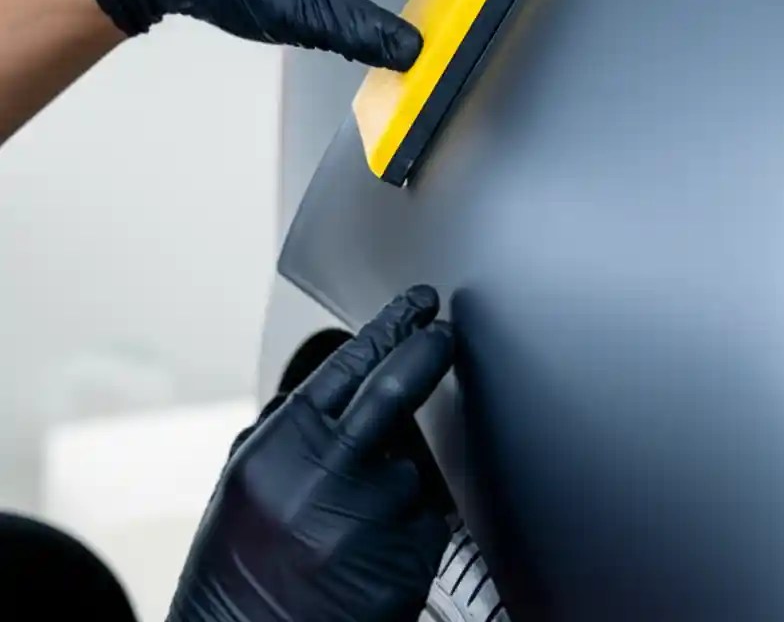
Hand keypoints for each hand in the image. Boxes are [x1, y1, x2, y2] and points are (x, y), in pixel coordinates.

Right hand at [168, 286, 454, 621]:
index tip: (414, 307)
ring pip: (407, 469)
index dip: (386, 330)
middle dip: (423, 350)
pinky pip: (422, 520)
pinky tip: (365, 559)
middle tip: (441, 331)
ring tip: (344, 535)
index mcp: (276, 451)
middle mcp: (325, 474)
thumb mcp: (241, 492)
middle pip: (391, 390)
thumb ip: (286, 439)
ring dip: (389, 487)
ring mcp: (374, 511)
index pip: (343, 369)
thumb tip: (329, 397)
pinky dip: (402, 530)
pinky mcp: (410, 550)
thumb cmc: (238, 580)